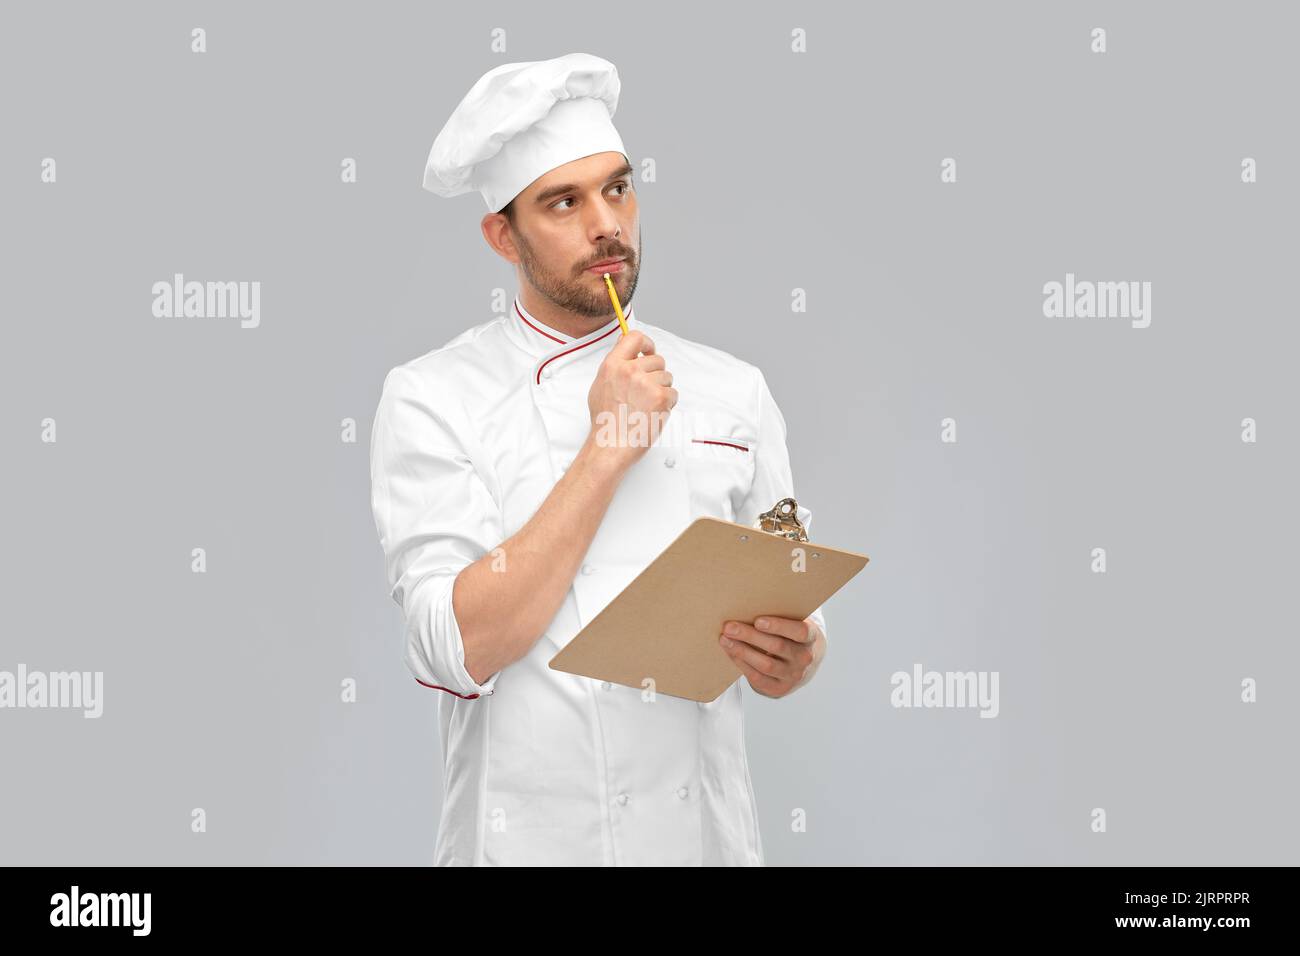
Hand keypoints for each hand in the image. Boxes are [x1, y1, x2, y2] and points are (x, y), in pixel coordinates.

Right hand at [586, 330, 676, 468]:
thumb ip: (614, 364)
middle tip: (646, 392)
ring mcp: (647, 383)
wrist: (612, 444)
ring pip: (667, 377)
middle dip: (656, 374)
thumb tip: (624, 344)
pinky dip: (667, 404)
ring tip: (647, 405)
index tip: (648, 350)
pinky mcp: (661, 397)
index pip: (634, 337)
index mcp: (613, 365)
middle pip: (657, 359)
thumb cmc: (605, 421)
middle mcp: (630, 370)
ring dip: (662, 390)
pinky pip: (673, 393)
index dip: (646, 343)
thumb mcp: (601, 385)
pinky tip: (652, 413)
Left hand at [718, 616, 824, 697]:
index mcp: (811, 638)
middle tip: (729, 627)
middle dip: (750, 636)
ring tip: (725, 639)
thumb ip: (780, 615)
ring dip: (742, 651)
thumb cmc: (791, 636)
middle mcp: (804, 658)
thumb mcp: (793, 624)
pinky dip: (742, 664)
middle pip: (777, 647)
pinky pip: (758, 678)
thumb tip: (747, 605)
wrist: (803, 665)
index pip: (799, 631)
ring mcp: (793, 676)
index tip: (757, 621)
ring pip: (765, 664)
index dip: (779, 626)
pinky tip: (731, 653)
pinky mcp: (779, 689)